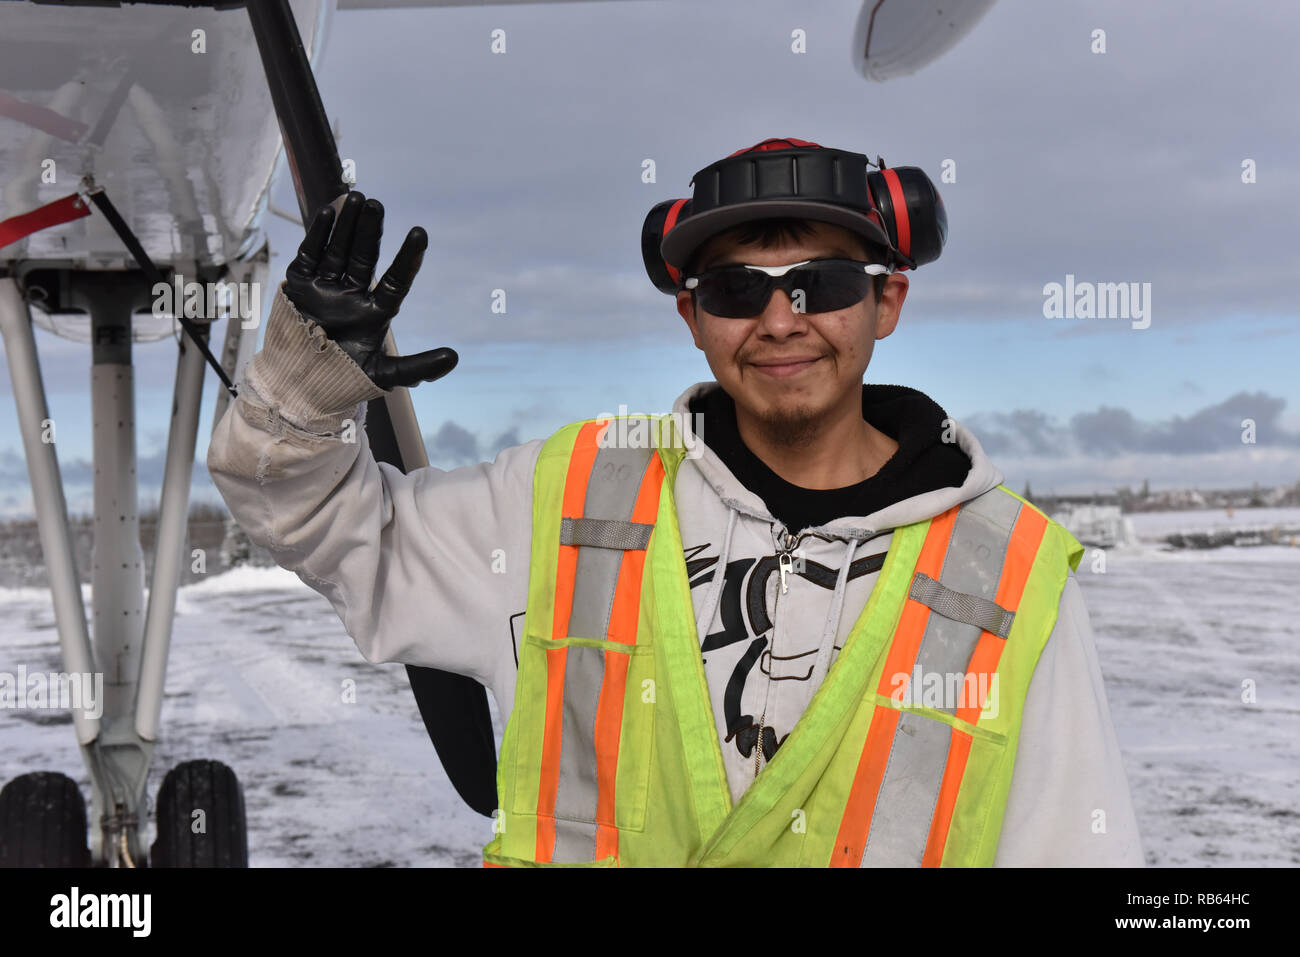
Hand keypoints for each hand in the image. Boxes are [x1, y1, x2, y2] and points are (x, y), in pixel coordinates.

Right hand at [284, 191, 457, 390]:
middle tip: (377, 204)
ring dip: (348, 225)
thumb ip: (418, 367)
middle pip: (365, 256)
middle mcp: (353, 294)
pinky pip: (310, 254)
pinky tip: (328, 212)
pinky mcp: (299, 285)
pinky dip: (318, 234)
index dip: (408, 258)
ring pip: (339, 249)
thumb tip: (453, 358)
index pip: (397, 279)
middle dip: (371, 231)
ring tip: (357, 198)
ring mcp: (326, 287)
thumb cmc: (345, 380)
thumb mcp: (385, 375)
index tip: (420, 233)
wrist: (299, 387)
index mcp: (377, 311)